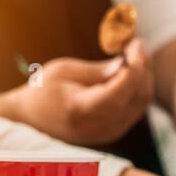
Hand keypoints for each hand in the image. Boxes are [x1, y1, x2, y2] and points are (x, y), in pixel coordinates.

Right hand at [14, 40, 153, 144]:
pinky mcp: (113, 132)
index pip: (121, 90)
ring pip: (141, 103)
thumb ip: (98, 70)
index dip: (135, 65)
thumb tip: (127, 64)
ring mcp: (108, 133)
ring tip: (134, 54)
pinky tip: (130, 71)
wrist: (31, 118)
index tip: (135, 42)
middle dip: (143, 68)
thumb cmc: (43, 89)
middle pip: (137, 96)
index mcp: (82, 110)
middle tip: (137, 44)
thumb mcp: (63, 71)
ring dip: (144, 77)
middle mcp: (98, 127)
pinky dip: (138, 88)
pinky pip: (136, 109)